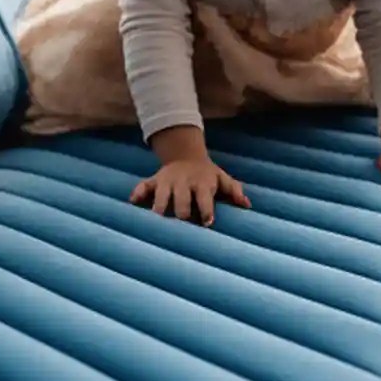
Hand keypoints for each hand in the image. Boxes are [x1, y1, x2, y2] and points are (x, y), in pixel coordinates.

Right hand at [130, 157, 251, 226]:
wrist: (186, 155)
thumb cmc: (207, 174)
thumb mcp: (223, 178)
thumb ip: (234, 190)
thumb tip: (247, 205)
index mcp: (202, 183)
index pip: (204, 198)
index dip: (206, 211)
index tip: (207, 223)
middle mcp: (183, 182)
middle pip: (182, 200)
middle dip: (182, 212)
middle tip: (184, 224)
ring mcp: (167, 181)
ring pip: (162, 195)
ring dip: (160, 208)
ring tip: (158, 220)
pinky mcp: (154, 181)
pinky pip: (143, 186)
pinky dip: (138, 193)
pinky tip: (133, 202)